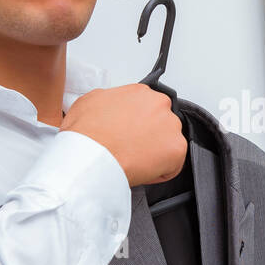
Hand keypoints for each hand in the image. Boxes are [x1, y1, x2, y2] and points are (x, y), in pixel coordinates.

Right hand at [60, 83, 187, 186]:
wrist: (91, 156)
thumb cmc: (87, 134)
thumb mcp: (89, 101)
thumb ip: (108, 99)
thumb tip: (110, 107)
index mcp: (140, 92)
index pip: (148, 107)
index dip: (138, 123)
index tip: (131, 132)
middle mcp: (159, 104)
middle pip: (161, 123)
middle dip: (149, 136)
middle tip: (132, 148)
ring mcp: (171, 126)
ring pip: (168, 143)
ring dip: (155, 152)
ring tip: (134, 160)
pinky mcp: (177, 149)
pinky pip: (173, 165)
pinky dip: (160, 171)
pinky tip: (141, 170)